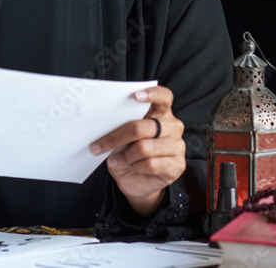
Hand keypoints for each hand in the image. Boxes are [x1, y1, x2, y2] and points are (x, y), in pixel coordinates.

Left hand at [89, 86, 185, 216]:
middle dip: (116, 137)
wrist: (135, 181)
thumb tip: (103, 120)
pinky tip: (131, 167)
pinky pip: (151, 164)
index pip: (164, 97)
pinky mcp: (177, 166)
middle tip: (97, 146)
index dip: (151, 94)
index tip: (135, 95)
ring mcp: (177, 146)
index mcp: (160, 114)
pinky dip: (135, 166)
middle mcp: (172, 127)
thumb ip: (120, 125)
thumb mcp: (121, 137)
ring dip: (125, 156)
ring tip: (115, 161)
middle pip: (143, 127)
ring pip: (144, 148)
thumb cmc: (128, 153)